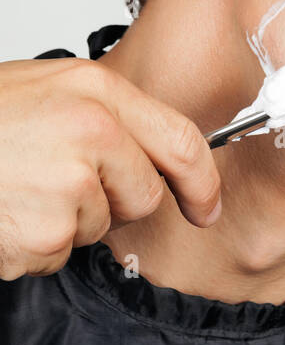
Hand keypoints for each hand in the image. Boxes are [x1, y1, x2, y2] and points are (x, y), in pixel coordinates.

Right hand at [0, 58, 221, 279]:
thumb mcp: (45, 89)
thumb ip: (104, 116)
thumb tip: (151, 154)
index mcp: (97, 91)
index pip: (181, 141)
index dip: (202, 183)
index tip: (205, 208)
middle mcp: (92, 132)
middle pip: (144, 196)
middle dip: (110, 202)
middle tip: (54, 181)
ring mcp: (69, 184)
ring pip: (98, 229)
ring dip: (63, 223)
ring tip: (17, 189)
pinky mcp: (45, 232)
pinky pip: (58, 255)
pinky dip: (31, 246)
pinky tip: (4, 214)